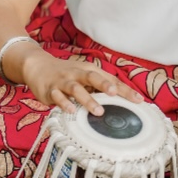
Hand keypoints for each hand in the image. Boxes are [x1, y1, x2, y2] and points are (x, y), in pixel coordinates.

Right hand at [16, 46, 144, 115]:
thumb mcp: (85, 76)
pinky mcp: (50, 90)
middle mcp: (78, 74)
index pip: (110, 79)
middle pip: (93, 77)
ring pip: (76, 89)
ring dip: (87, 99)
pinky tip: (71, 110)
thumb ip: (101, 87)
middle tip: (115, 93)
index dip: (124, 90)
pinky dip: (64, 103)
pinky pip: (58, 97)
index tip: (139, 100)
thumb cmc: (68, 74)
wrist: (38, 66)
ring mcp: (64, 82)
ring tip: (98, 111)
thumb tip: (124, 99)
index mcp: (90, 71)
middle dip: (105, 85)